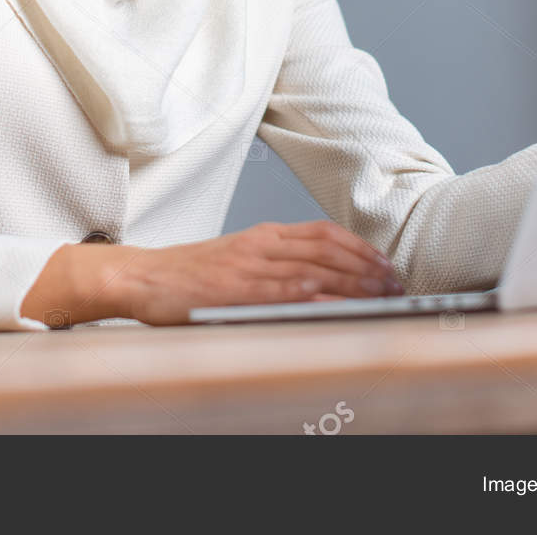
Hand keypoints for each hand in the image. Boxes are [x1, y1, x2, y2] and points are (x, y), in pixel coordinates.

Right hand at [117, 220, 403, 325]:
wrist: (142, 276)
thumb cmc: (187, 274)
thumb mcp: (237, 258)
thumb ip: (273, 264)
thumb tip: (315, 281)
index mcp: (264, 235)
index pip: (325, 233)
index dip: (361, 247)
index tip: (385, 263)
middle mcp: (262, 244)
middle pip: (328, 249)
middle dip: (368, 267)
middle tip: (394, 283)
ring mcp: (249, 266)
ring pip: (314, 268)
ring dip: (352, 282)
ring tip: (379, 296)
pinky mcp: (235, 289)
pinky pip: (282, 289)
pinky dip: (312, 294)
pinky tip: (334, 302)